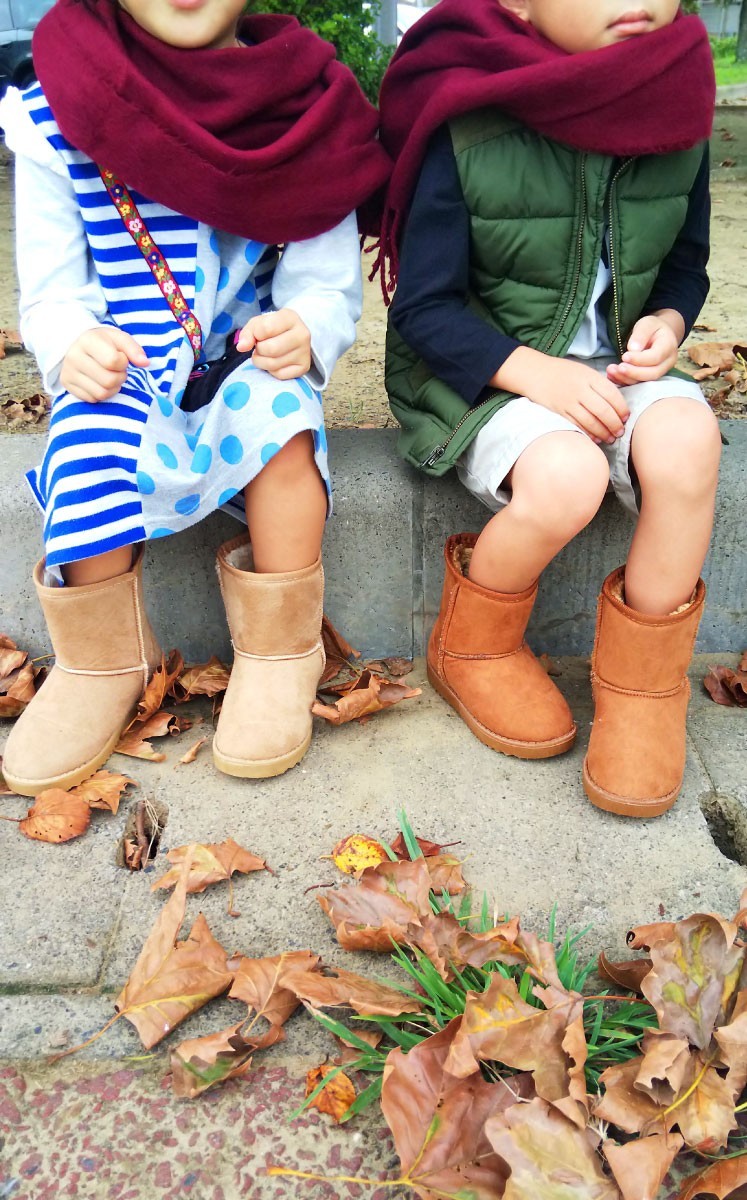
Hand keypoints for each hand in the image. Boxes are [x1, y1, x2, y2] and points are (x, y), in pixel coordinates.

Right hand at [60, 327, 148, 402]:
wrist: (76, 344)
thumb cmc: (103, 342)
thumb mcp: (119, 339)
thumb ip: (134, 349)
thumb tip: (145, 363)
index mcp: (87, 341)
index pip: (113, 361)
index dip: (123, 362)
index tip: (121, 358)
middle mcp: (74, 356)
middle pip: (109, 381)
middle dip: (120, 377)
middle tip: (117, 370)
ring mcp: (68, 372)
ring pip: (101, 393)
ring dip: (113, 388)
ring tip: (110, 376)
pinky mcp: (67, 385)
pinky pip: (92, 399)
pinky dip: (102, 393)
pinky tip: (100, 382)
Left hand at [236, 309, 311, 379]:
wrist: (292, 335)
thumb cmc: (272, 328)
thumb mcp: (258, 324)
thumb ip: (247, 333)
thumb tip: (241, 347)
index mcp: (290, 317)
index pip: (265, 329)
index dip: (255, 334)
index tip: (259, 334)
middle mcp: (302, 334)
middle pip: (270, 349)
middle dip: (259, 350)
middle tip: (261, 347)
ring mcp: (305, 352)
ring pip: (273, 364)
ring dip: (261, 362)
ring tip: (265, 355)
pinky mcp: (304, 367)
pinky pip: (279, 375)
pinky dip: (271, 371)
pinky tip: (275, 362)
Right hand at [492, 347, 628, 443]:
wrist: (535, 373)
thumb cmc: (563, 372)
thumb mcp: (584, 371)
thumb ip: (599, 385)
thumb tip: (618, 403)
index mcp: (589, 376)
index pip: (612, 394)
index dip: (622, 408)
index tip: (626, 417)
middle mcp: (579, 389)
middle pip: (603, 410)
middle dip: (615, 424)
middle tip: (620, 432)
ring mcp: (568, 401)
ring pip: (591, 421)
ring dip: (603, 432)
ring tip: (610, 438)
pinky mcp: (558, 412)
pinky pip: (577, 426)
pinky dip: (588, 434)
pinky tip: (595, 438)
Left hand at [606, 311, 682, 385]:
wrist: (658, 335)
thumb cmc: (652, 328)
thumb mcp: (647, 324)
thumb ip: (641, 334)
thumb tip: (633, 349)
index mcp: (668, 346)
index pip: (655, 357)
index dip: (639, 359)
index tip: (624, 357)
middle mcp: (667, 362)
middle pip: (652, 373)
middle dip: (633, 372)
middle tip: (618, 368)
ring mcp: (660, 372)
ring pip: (645, 381)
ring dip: (626, 378)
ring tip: (611, 371)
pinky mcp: (649, 377)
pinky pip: (637, 383)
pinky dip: (624, 381)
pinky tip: (612, 376)